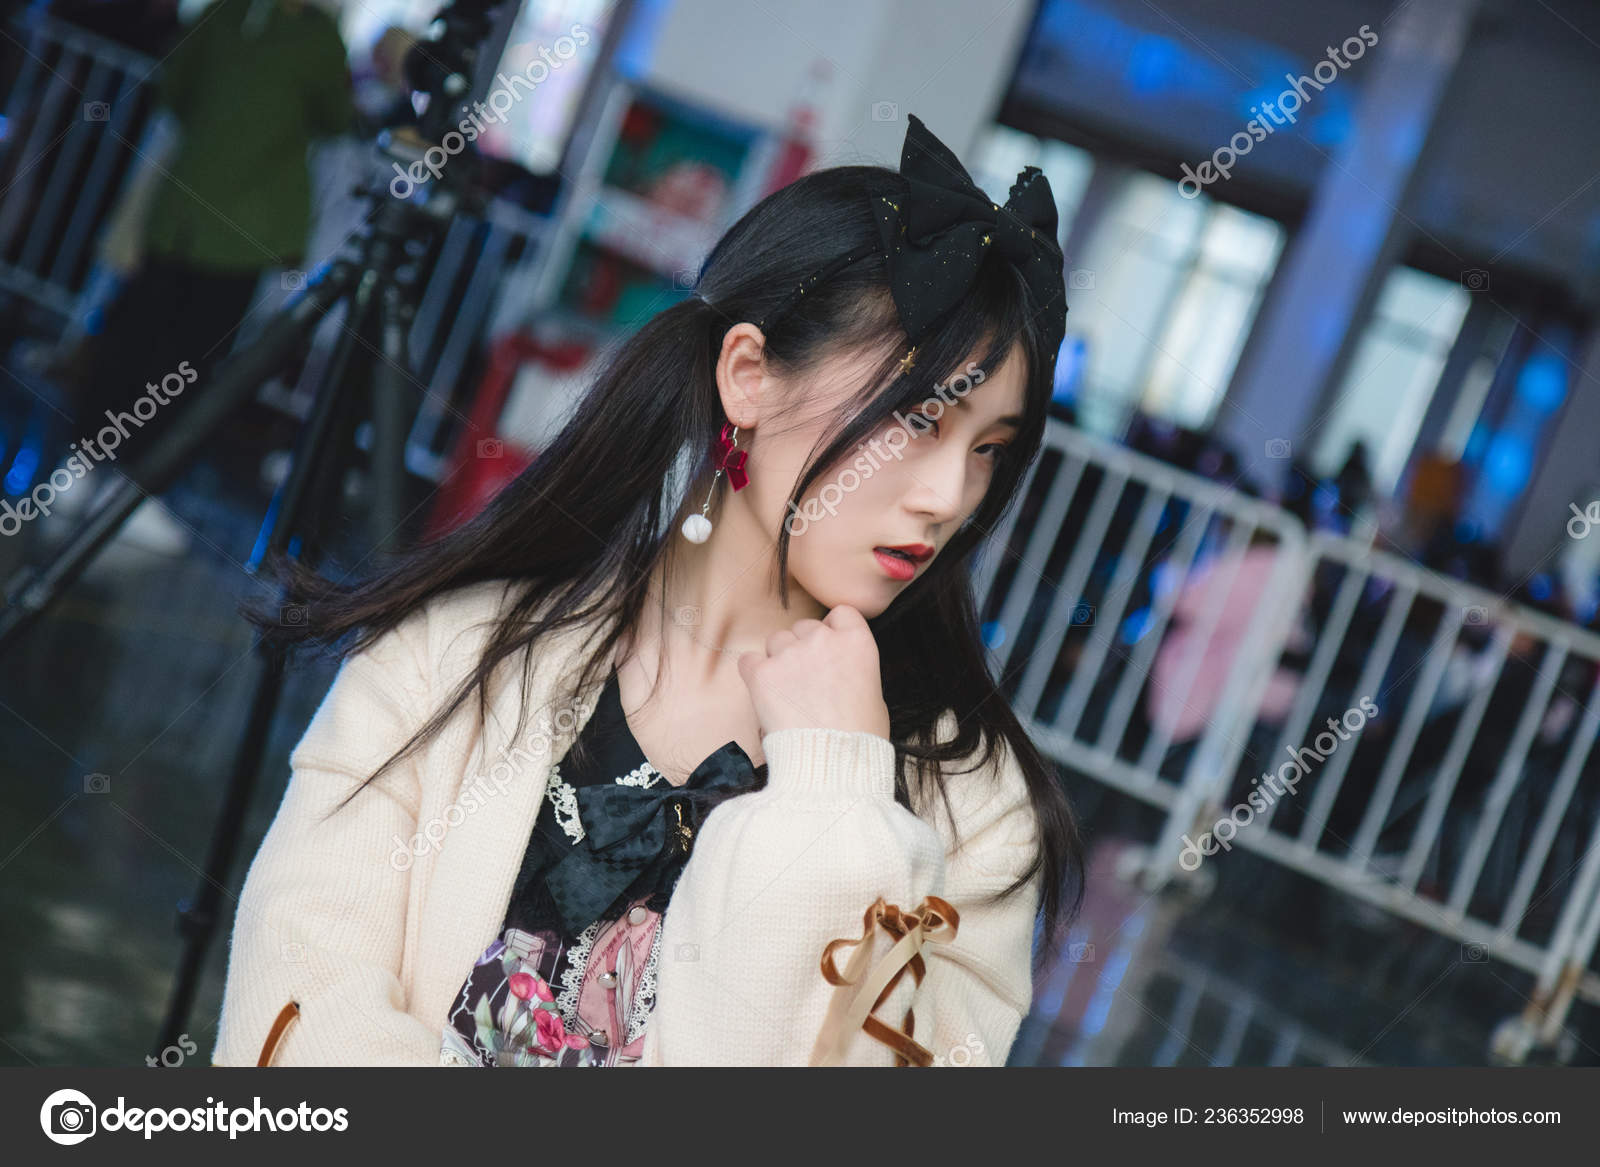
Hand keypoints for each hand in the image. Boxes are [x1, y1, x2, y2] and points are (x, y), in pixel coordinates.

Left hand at [735, 605, 890, 737]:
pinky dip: (754, 674)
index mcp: (856, 641)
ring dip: (780, 659)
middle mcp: (823, 640)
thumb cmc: (858, 738)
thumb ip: (854, 668)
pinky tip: (765, 693)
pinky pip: (749, 660)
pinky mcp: (762, 673)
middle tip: (808, 679)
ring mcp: (790, 654)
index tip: (831, 648)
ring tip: (787, 692)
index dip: (834, 630)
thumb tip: (839, 669)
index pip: (841, 613)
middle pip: (806, 626)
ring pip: (777, 640)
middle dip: (805, 647)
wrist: (831, 763)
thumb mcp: (874, 694)